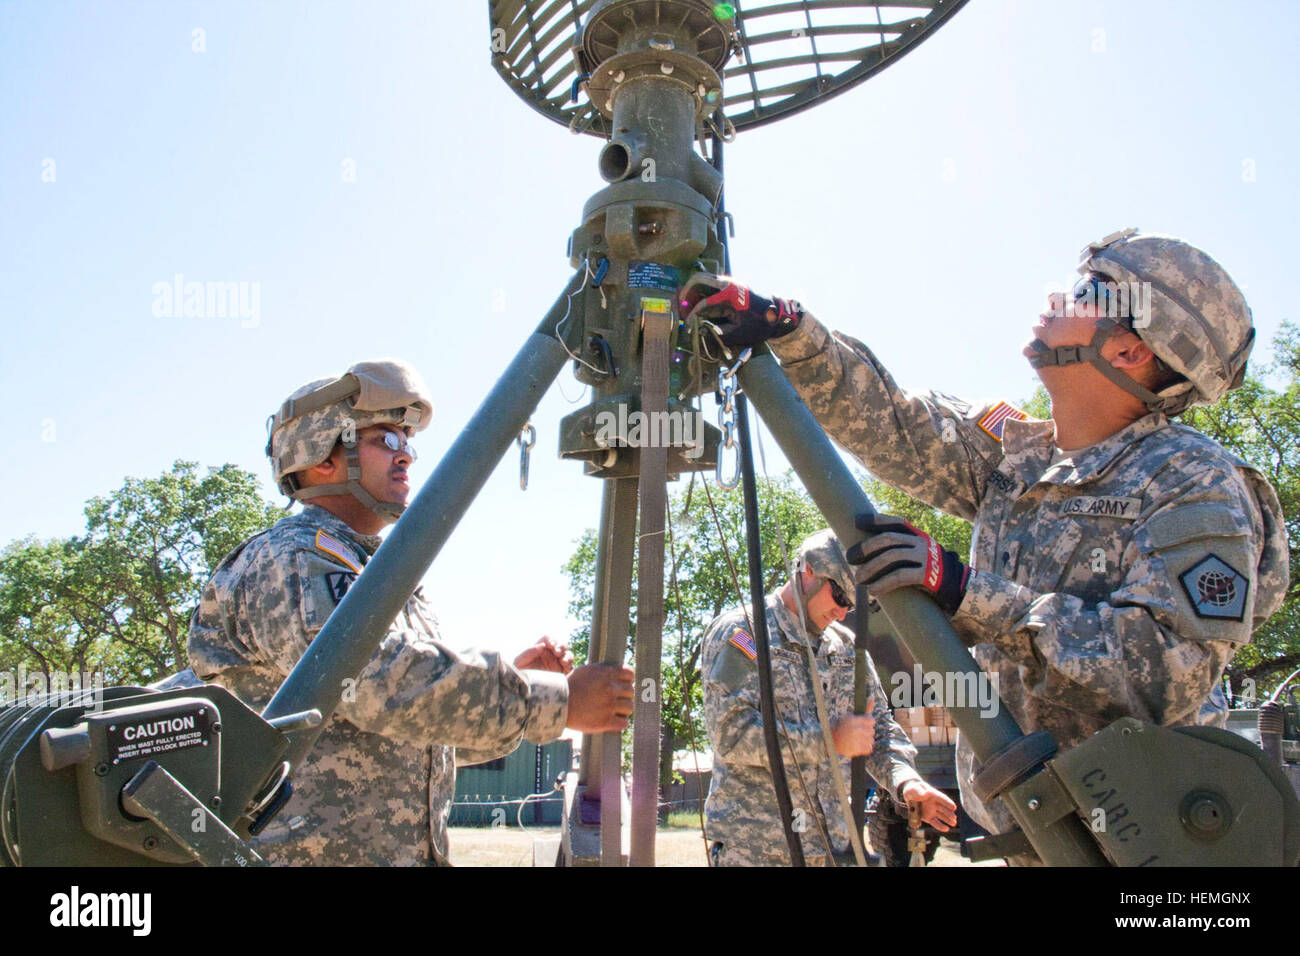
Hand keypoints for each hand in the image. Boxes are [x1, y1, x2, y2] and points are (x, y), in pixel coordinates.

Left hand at [514, 635, 574, 674]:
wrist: (523, 691)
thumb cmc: (519, 674)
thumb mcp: (520, 662)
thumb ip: (529, 652)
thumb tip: (542, 646)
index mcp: (540, 649)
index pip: (548, 639)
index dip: (551, 640)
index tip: (550, 645)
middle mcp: (550, 655)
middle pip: (560, 644)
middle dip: (561, 646)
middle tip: (556, 652)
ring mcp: (557, 663)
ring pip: (568, 654)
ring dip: (567, 655)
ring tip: (562, 661)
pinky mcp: (562, 673)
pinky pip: (570, 667)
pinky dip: (570, 665)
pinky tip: (565, 667)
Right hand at [564, 664, 634, 733]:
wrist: (558, 705)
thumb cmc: (571, 686)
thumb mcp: (586, 670)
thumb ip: (603, 669)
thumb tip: (616, 670)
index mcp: (607, 674)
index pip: (630, 674)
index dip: (626, 680)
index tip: (621, 684)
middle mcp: (610, 689)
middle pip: (631, 692)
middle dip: (624, 695)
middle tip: (615, 699)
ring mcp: (609, 706)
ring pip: (629, 708)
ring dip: (623, 709)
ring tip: (614, 710)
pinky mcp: (605, 722)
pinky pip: (624, 723)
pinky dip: (620, 723)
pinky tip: (614, 721)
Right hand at [679, 273, 801, 347]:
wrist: (781, 313)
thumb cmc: (762, 323)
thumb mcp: (740, 332)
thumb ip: (718, 333)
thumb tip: (701, 332)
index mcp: (730, 293)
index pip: (704, 303)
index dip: (692, 316)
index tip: (688, 326)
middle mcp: (729, 283)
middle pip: (699, 279)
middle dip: (686, 292)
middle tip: (680, 306)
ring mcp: (731, 282)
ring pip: (705, 280)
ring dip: (694, 292)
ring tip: (687, 307)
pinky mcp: (732, 286)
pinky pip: (713, 286)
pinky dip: (703, 293)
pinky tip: (700, 306)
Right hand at [830, 714, 875, 756]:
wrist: (829, 742)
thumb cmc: (841, 727)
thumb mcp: (849, 717)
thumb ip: (864, 710)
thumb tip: (872, 698)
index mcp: (852, 720)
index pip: (871, 721)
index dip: (869, 723)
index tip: (864, 725)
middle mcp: (854, 730)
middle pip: (872, 731)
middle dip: (867, 732)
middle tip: (859, 733)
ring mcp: (855, 741)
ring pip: (871, 741)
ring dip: (866, 741)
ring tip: (858, 740)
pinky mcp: (855, 750)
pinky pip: (869, 749)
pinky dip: (865, 748)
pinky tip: (859, 746)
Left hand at [846, 513, 970, 614]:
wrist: (958, 585)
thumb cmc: (930, 570)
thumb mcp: (919, 553)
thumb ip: (902, 549)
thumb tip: (870, 554)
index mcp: (917, 535)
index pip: (896, 522)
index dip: (876, 520)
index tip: (856, 521)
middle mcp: (921, 542)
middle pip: (889, 538)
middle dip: (866, 547)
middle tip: (850, 558)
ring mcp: (925, 557)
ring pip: (893, 556)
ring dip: (871, 567)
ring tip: (858, 578)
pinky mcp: (927, 574)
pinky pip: (901, 576)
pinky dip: (884, 583)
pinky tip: (873, 590)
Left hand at [900, 780, 958, 831]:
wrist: (909, 796)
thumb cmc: (913, 790)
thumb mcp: (914, 789)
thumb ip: (918, 791)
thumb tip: (924, 794)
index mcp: (932, 795)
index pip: (941, 798)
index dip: (947, 803)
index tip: (954, 807)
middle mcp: (934, 803)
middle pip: (943, 808)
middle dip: (949, 813)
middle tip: (954, 818)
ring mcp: (932, 811)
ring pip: (941, 816)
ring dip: (948, 820)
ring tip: (954, 823)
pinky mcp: (928, 817)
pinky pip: (935, 822)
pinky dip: (940, 826)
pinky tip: (946, 829)